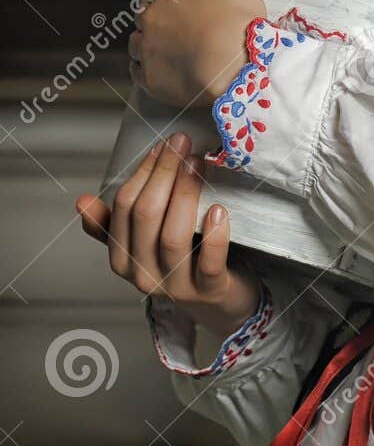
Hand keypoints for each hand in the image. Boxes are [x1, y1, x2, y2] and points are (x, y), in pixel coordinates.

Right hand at [75, 134, 260, 338]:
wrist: (217, 302)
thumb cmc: (181, 260)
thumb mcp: (143, 242)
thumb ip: (116, 223)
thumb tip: (82, 201)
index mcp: (122, 258)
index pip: (124, 207)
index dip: (143, 172)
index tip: (162, 145)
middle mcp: (143, 274)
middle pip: (147, 216)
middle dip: (164, 173)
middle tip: (182, 144)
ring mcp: (176, 286)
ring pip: (173, 236)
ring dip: (186, 194)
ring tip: (198, 164)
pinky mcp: (209, 291)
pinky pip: (209, 263)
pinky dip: (214, 234)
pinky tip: (220, 208)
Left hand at [129, 0, 265, 110]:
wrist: (234, 68)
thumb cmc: (235, 19)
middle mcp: (152, 17)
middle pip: (145, 11)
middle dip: (159, 14)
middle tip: (183, 22)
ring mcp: (148, 49)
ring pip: (138, 41)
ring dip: (151, 40)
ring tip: (174, 47)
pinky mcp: (151, 78)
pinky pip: (140, 71)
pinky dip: (149, 68)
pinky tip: (166, 67)